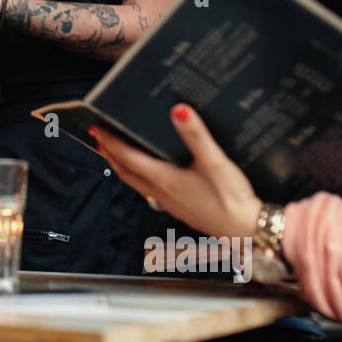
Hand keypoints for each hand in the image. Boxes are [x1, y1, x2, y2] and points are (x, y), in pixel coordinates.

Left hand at [89, 104, 262, 240]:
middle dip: (110, 154)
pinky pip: (149, 191)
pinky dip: (138, 178)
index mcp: (165, 179)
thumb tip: (178, 110)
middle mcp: (161, 192)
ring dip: (122, 167)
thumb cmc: (231, 199)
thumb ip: (196, 135)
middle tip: (98, 138)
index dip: (111, 141)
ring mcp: (168, 203)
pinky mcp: (178, 208)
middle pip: (125, 171)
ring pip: (135, 182)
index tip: (96, 128)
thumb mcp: (215, 161)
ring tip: (114, 154)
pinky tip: (147, 174)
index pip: (128, 157)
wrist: (245, 231)